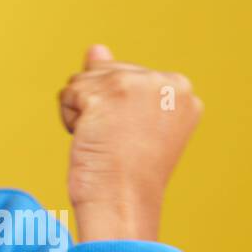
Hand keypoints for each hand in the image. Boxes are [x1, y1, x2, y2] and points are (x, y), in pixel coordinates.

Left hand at [58, 44, 202, 242]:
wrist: (122, 203)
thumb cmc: (126, 171)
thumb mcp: (128, 119)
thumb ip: (116, 78)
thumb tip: (95, 49)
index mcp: (181, 88)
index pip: (126, 75)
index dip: (117, 108)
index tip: (133, 137)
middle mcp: (166, 81)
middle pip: (105, 71)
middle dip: (98, 105)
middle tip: (116, 142)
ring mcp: (138, 83)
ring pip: (83, 80)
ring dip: (82, 112)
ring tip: (105, 142)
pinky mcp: (109, 91)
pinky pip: (69, 93)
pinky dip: (69, 118)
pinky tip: (90, 140)